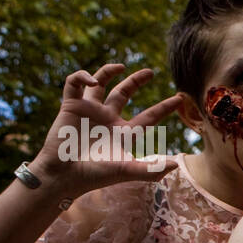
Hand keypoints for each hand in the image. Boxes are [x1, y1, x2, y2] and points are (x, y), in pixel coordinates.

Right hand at [29, 63, 182, 196]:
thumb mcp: (125, 171)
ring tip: (120, 66)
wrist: (63, 176)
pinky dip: (82, 76)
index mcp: (123, 133)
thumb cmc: (93, 176)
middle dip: (136, 81)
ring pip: (100, 84)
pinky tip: (92, 81)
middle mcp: (108, 119)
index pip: (148, 117)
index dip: (164, 108)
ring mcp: (89, 111)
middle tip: (150, 72)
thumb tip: (175, 165)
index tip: (179, 99)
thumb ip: (150, 169)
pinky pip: (75, 83)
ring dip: (108, 72)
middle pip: (124, 93)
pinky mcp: (71, 106)